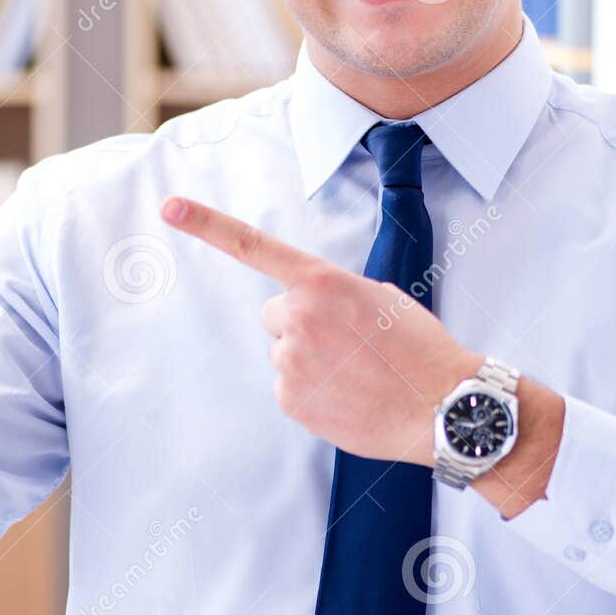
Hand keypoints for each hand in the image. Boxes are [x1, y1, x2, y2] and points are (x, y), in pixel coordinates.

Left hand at [159, 194, 480, 465]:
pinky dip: (315, 393)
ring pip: (285, 353)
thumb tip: (314, 310)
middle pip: (276, 314)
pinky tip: (350, 397)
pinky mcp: (292, 401)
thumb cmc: (422, 349)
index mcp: (322, 282)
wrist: (445, 407)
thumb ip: (336, 294)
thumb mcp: (382, 299)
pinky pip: (290, 389)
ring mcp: (291, 362)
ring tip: (357, 373)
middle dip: (304, 325)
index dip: (206, 224)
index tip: (170, 207)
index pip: (253, 245)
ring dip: (311, 360)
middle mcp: (298, 317)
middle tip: (348, 344)